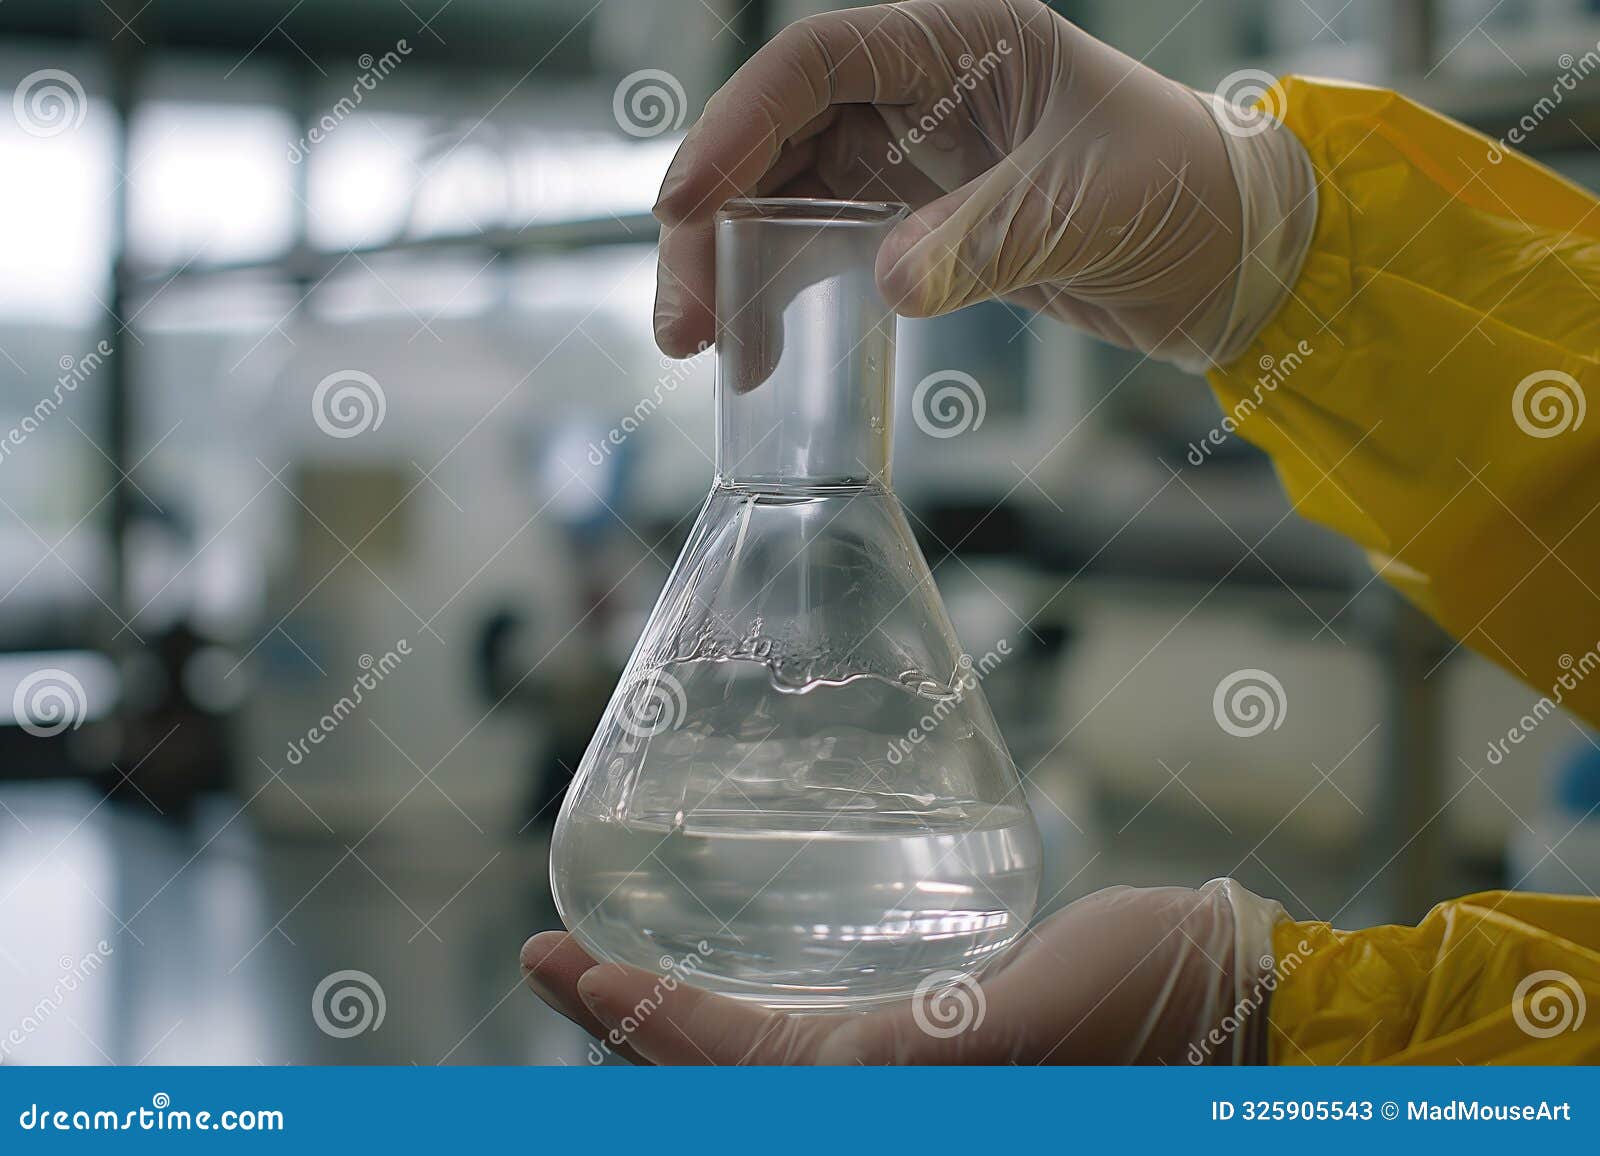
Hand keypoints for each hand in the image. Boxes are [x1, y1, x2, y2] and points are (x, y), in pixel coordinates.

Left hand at [521, 880, 1281, 1063]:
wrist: (1238, 1002)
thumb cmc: (1154, 1001)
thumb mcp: (1033, 1025)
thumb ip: (929, 1055)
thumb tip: (839, 1080)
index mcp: (901, 1099)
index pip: (735, 1080)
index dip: (646, 1023)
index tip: (566, 962)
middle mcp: (891, 1101)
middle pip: (720, 1082)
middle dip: (626, 1025)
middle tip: (545, 953)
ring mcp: (908, 1081)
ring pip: (751, 1070)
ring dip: (665, 1025)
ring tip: (593, 970)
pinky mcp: (931, 1050)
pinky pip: (806, 1051)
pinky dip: (735, 1023)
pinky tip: (709, 989)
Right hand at [652, 0, 1311, 370]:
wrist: (1234, 258)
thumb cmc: (1188, 197)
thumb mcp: (1089, 209)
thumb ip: (986, 238)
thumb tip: (885, 280)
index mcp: (964, 40)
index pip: (816, 61)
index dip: (738, 126)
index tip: (686, 207)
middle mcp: (921, 87)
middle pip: (775, 133)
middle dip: (712, 219)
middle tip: (682, 313)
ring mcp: (912, 153)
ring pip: (781, 192)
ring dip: (731, 263)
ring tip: (696, 341)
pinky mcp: (915, 217)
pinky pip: (818, 245)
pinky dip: (778, 293)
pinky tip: (755, 351)